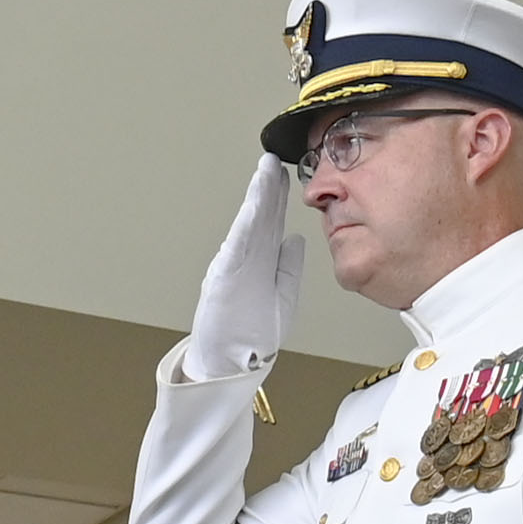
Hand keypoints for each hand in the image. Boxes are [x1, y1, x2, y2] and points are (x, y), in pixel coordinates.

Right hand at [181, 158, 304, 382]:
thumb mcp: (282, 297)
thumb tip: (297, 239)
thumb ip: (289, 268)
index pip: (271, 223)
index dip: (278, 197)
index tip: (286, 172)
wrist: (227, 365)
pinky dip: (246, 226)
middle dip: (267, 186)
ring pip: (248, 225)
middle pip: (260, 216)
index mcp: (260, 263)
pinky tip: (254, 207)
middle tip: (274, 158)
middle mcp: (245, 260)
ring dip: (256, 197)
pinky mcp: (225, 279)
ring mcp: (233, 267)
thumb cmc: (250, 336)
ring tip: (265, 171)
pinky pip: (237, 248)